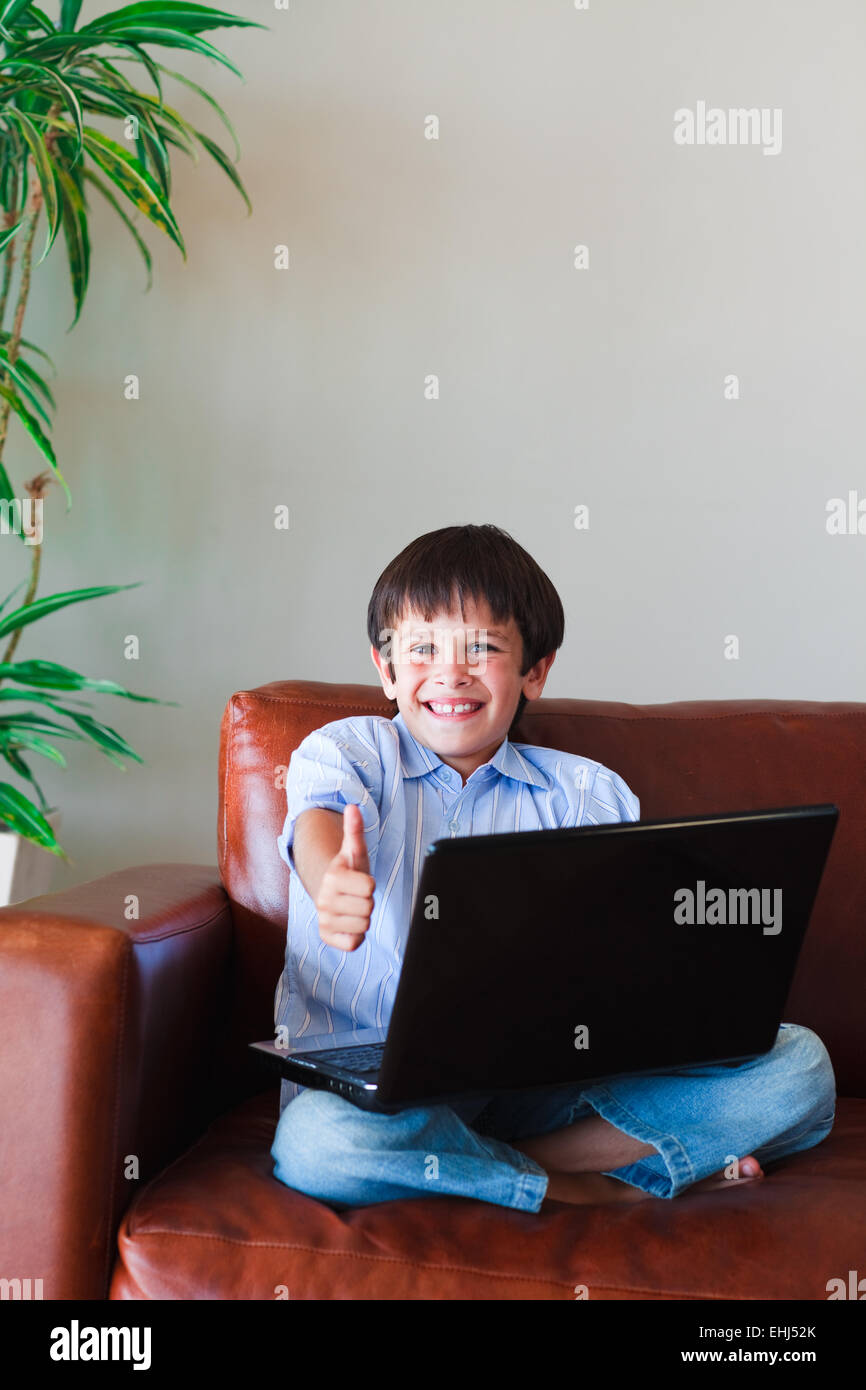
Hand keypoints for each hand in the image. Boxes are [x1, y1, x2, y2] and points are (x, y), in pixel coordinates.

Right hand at [315, 803, 374, 950]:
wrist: (330, 892)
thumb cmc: (349, 870)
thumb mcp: (354, 850)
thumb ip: (354, 830)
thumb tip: (353, 807)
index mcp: (332, 877)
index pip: (369, 887)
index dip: (369, 884)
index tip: (359, 881)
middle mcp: (324, 899)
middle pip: (368, 907)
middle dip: (367, 901)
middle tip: (356, 896)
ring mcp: (324, 919)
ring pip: (363, 925)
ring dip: (363, 918)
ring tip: (353, 907)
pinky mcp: (326, 937)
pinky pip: (354, 943)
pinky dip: (356, 935)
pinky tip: (349, 922)